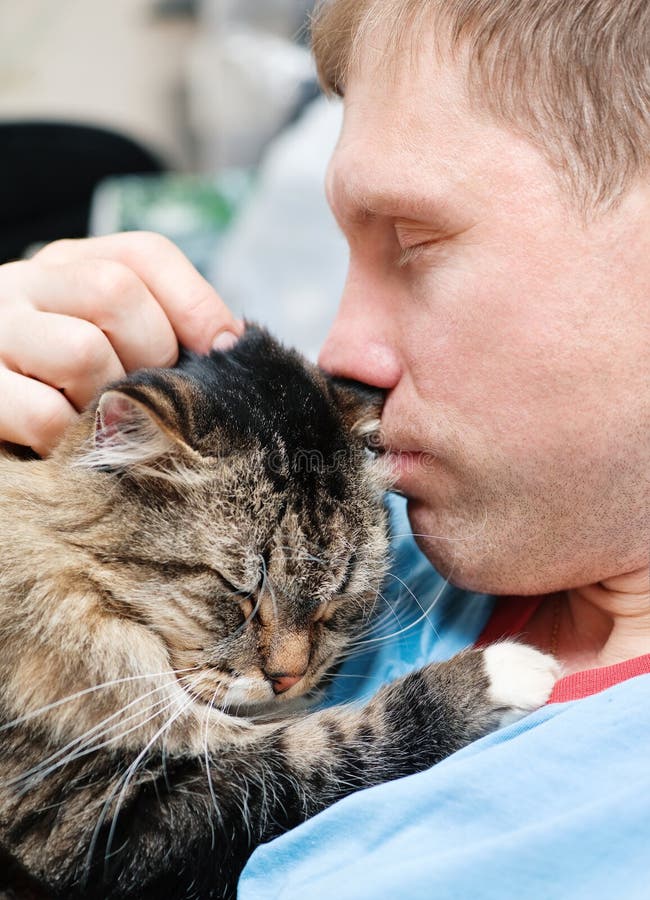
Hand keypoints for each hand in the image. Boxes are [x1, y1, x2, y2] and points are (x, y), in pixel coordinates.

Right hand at [0, 232, 241, 454]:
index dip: (196, 303)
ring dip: (111, 401)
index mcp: (67, 265)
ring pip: (83, 349)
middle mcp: (25, 283)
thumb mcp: (110, 344)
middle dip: (153, 356)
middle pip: (116, 291)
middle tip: (148, 398)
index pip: (145, 255)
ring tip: (102, 423)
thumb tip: (229, 345)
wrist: (2, 414)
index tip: (223, 350)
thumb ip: (159, 333)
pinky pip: (45, 414)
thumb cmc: (61, 390)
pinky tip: (68, 447)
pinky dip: (71, 440)